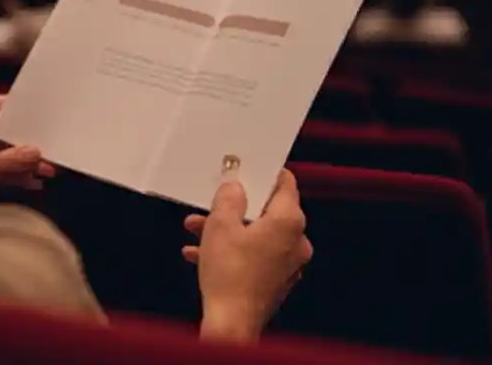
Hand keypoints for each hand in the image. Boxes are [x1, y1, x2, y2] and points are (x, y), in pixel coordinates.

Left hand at [0, 96, 54, 208]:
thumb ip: (0, 164)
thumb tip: (34, 152)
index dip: (21, 107)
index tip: (47, 112)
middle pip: (9, 131)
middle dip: (31, 138)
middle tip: (56, 143)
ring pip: (11, 154)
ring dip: (30, 160)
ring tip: (52, 166)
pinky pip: (8, 173)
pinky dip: (23, 177)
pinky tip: (38, 181)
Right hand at [184, 169, 312, 342]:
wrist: (232, 323)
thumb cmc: (229, 272)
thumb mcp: (220, 225)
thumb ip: (229, 199)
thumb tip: (235, 187)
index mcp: (289, 221)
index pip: (286, 184)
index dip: (265, 173)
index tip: (248, 169)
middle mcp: (296, 241)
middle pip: (267, 211)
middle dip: (235, 207)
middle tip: (212, 202)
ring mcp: (288, 264)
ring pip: (257, 235)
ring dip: (227, 230)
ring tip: (195, 229)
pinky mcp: (276, 282)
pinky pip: (255, 257)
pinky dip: (232, 251)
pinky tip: (199, 254)